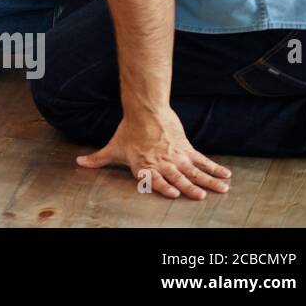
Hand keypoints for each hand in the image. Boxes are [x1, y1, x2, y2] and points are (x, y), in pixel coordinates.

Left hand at [77, 109, 230, 199]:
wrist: (144, 110)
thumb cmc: (128, 132)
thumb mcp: (113, 148)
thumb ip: (98, 159)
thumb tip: (79, 163)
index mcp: (144, 166)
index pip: (155, 179)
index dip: (164, 186)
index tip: (175, 193)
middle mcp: (162, 163)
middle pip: (178, 177)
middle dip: (190, 187)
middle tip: (201, 196)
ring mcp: (176, 156)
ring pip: (194, 171)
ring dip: (208, 181)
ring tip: (222, 189)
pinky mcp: (186, 148)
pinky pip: (202, 160)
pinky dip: (214, 168)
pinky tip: (225, 176)